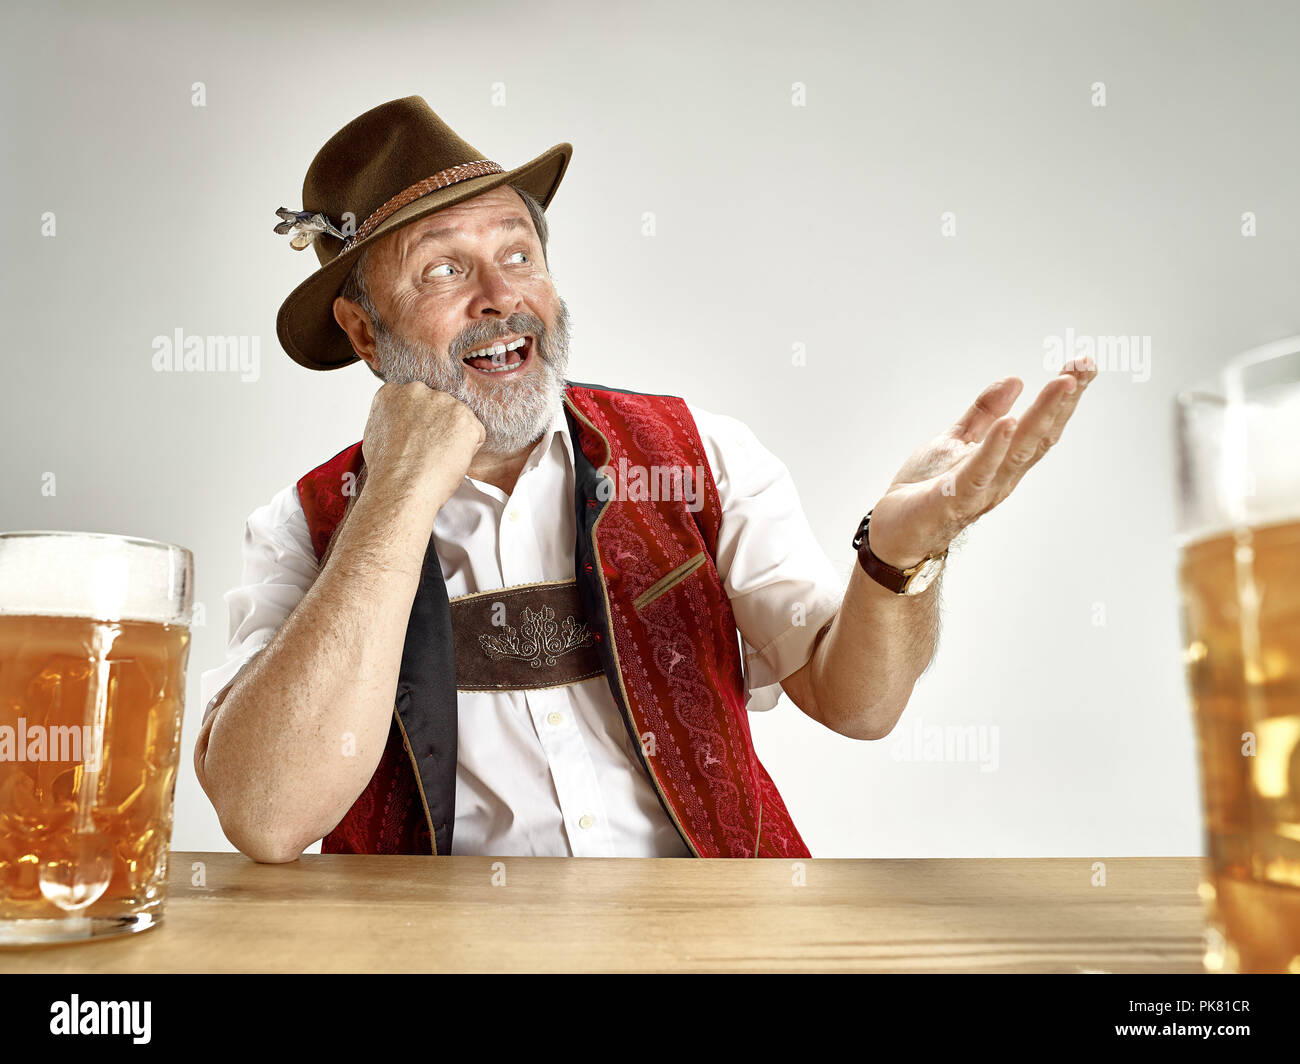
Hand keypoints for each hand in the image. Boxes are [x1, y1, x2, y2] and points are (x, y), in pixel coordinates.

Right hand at [361, 382, 485, 507]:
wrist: (400, 488)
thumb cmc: (387, 471)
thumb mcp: (375, 435)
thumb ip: (392, 421)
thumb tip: (401, 426)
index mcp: (392, 393)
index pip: (415, 402)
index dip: (418, 424)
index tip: (415, 439)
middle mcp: (417, 390)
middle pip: (438, 407)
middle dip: (438, 426)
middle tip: (427, 451)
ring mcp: (443, 402)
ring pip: (459, 419)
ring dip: (454, 437)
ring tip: (436, 458)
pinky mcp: (465, 418)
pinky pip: (476, 434)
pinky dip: (469, 450)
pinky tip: (449, 461)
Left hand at [865, 358, 1097, 568]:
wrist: (893, 529)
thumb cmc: (925, 487)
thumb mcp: (956, 440)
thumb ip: (984, 413)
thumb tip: (1016, 380)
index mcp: (1005, 462)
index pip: (1042, 427)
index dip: (1063, 397)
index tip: (1083, 364)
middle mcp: (1002, 477)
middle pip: (1040, 437)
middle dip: (1062, 401)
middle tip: (1082, 368)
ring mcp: (982, 490)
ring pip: (1019, 451)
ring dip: (1042, 416)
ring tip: (1062, 383)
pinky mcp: (954, 499)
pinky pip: (978, 473)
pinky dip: (994, 449)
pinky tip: (1008, 422)